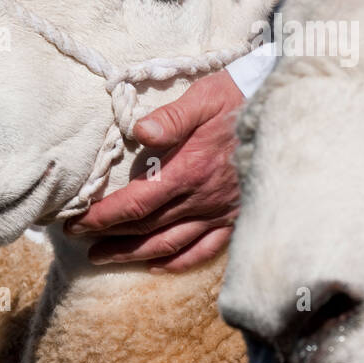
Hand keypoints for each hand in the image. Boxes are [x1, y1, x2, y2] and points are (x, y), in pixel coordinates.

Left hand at [64, 70, 242, 270]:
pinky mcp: (236, 218)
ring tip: (105, 258)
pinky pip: (205, 250)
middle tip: (80, 241)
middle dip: (109, 237)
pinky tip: (159, 265)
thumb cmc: (241, 99)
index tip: (75, 222)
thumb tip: (139, 133)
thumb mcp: (204, 98)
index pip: (135, 204)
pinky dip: (179, 262)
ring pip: (170, 244)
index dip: (101, 217)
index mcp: (188, 171)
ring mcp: (220, 213)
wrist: (288, 114)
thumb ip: (170, 117)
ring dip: (134, 254)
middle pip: (146, 228)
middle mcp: (202, 199)